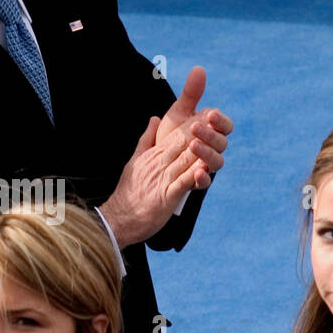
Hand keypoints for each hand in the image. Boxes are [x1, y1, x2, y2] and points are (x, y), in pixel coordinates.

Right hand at [99, 66, 230, 248]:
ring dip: (200, 148)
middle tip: (215, 117)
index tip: (207, 113)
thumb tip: (154, 118)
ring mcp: (162, 179)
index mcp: (153, 155)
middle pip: (182, 143)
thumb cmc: (128, 192)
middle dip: (199, 130)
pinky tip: (205, 167)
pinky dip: (194, 175)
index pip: (174, 135)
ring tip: (214, 136)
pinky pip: (182, 183)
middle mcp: (158, 164)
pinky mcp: (166, 196)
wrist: (118, 218)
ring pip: (184, 160)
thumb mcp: (135, 160)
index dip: (192, 123)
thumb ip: (146, 139)